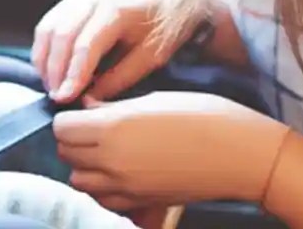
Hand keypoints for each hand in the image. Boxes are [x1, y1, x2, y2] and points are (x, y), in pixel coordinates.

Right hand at [32, 0, 186, 102]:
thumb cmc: (166, 23)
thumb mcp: (152, 56)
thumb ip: (120, 78)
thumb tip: (88, 100)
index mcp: (116, 11)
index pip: (85, 46)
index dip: (72, 75)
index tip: (65, 99)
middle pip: (61, 36)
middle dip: (54, 70)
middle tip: (56, 98)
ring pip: (48, 27)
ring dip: (44, 59)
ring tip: (52, 85)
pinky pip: (49, 22)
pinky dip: (44, 46)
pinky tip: (49, 66)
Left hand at [53, 92, 288, 209]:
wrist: (240, 154)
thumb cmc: (204, 115)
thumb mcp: (154, 99)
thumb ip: (114, 107)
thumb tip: (87, 107)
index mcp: (114, 128)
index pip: (62, 128)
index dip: (68, 118)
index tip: (81, 112)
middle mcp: (112, 161)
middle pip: (67, 154)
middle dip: (73, 140)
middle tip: (91, 128)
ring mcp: (126, 187)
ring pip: (79, 181)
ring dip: (85, 166)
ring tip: (105, 151)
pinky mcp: (140, 202)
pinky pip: (103, 199)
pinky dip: (102, 187)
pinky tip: (119, 172)